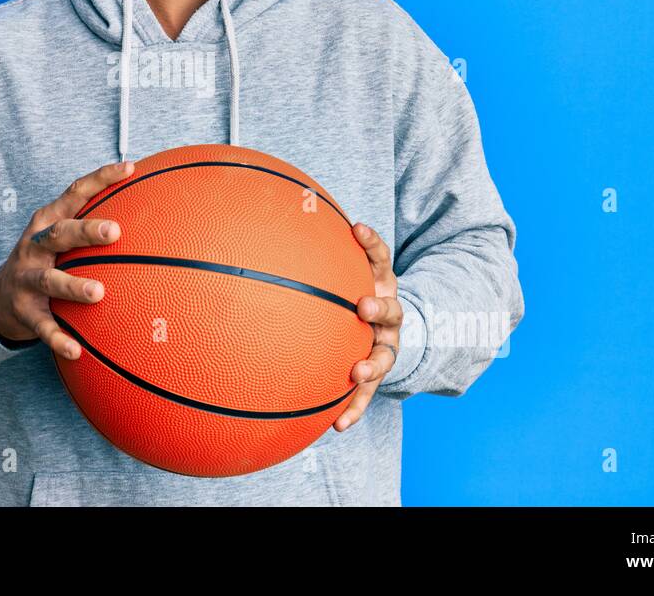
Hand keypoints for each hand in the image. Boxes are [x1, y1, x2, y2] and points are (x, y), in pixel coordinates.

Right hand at [0, 160, 132, 358]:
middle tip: (115, 231)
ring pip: (49, 281)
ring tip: (98, 292)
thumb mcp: (60, 236)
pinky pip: (43, 327)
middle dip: (86, 231)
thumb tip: (152, 207)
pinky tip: (76, 350)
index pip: (75, 193)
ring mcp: (26, 279)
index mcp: (48, 222)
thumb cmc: (46, 260)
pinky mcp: (24, 312)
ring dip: (72, 286)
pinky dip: (58, 339)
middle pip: (60, 234)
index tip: (130, 169)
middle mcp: (34, 246)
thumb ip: (94, 222)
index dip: (101, 178)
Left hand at [334, 221, 402, 430]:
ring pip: (385, 355)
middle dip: (378, 307)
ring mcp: (385, 344)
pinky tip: (338, 425)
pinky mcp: (376, 374)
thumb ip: (313, 256)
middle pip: (391, 309)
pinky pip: (367, 395)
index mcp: (377, 283)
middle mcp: (387, 313)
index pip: (379, 258)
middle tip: (363, 305)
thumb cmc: (345, 294)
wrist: (375, 328)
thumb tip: (262, 227)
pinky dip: (354, 409)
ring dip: (372, 364)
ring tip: (358, 371)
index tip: (356, 228)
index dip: (371, 242)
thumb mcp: (339, 273)